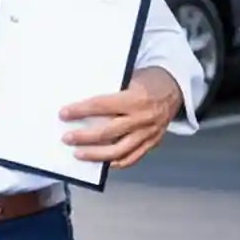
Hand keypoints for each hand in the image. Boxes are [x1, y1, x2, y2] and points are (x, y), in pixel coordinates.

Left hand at [58, 67, 182, 167]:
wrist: (175, 89)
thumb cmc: (149, 80)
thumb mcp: (130, 77)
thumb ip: (111, 90)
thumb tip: (83, 100)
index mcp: (135, 98)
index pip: (102, 106)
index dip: (81, 110)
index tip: (64, 114)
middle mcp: (142, 118)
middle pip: (108, 132)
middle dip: (84, 137)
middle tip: (66, 138)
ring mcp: (148, 133)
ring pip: (119, 150)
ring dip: (96, 154)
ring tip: (78, 154)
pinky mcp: (152, 143)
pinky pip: (132, 157)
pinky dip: (116, 162)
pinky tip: (102, 163)